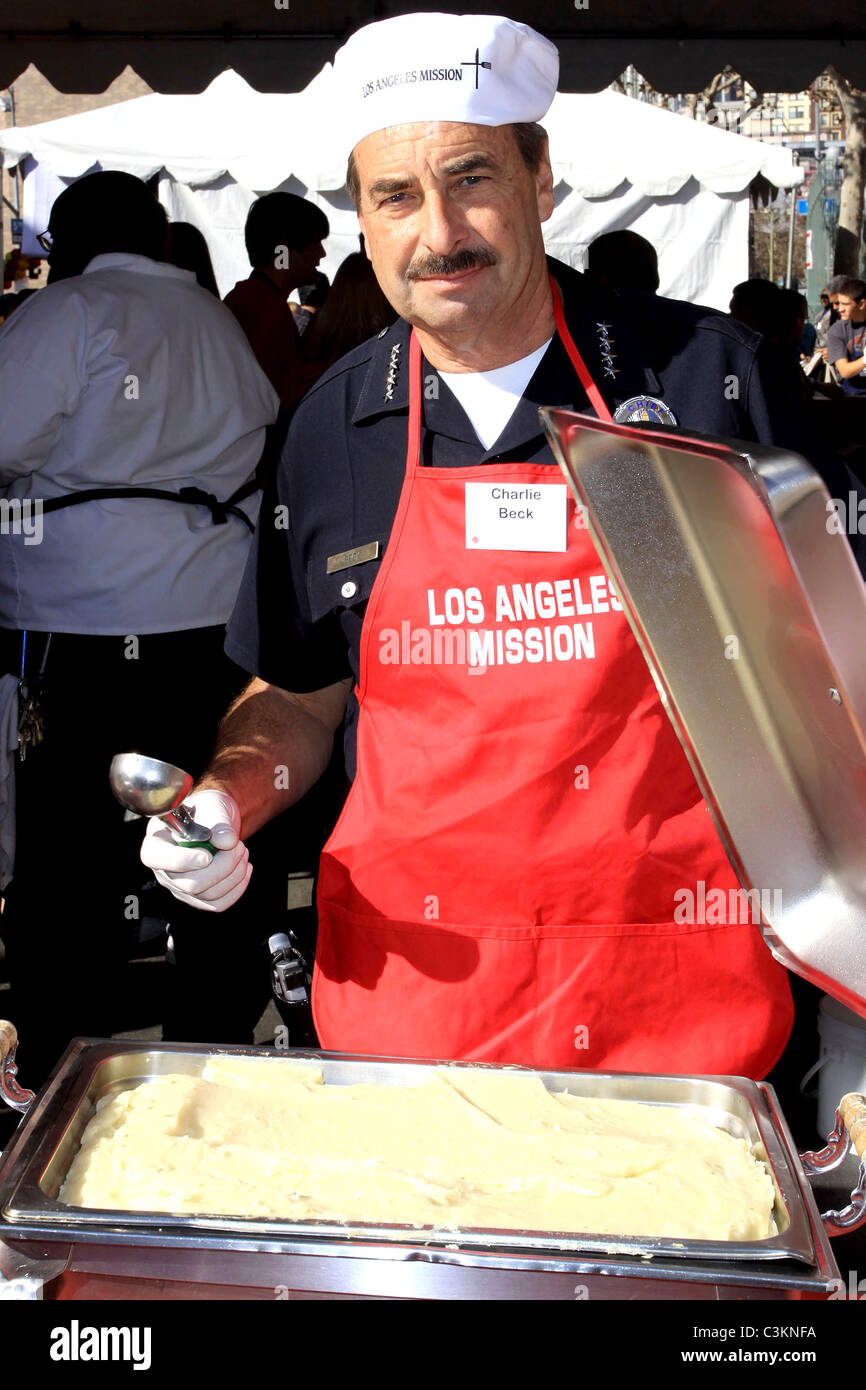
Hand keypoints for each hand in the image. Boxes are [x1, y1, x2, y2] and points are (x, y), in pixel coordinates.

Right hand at [139, 788, 250, 911]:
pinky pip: (218, 904)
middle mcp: (164, 872)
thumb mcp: (212, 808)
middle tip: (238, 845)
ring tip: (242, 850)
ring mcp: (180, 888)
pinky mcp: (198, 899)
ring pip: (208, 895)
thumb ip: (218, 822)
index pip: (159, 860)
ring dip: (234, 874)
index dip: (184, 861)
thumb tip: (227, 841)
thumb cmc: (207, 811)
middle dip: (222, 866)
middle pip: (190, 884)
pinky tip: (244, 868)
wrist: (216, 822)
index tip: (208, 855)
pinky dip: (237, 887)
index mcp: (155, 846)